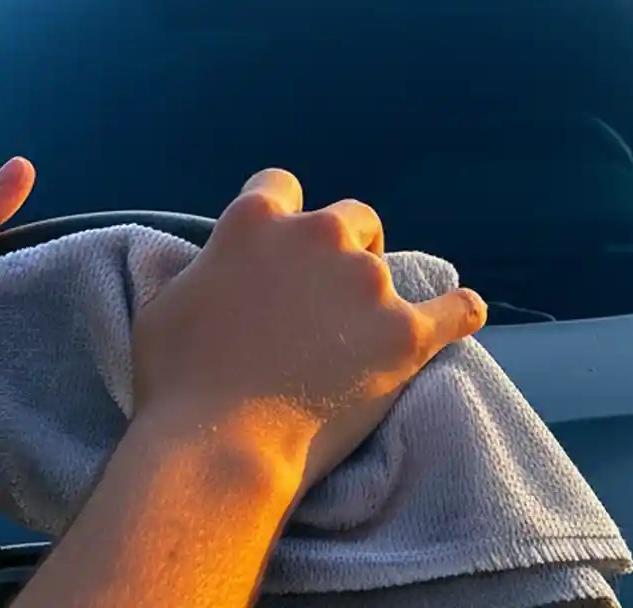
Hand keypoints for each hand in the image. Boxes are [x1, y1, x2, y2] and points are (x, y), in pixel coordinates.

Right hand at [131, 168, 487, 491]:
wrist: (219, 446)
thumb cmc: (177, 384)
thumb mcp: (165, 304)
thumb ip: (204, 269)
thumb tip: (217, 266)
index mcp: (254, 221)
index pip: (281, 185)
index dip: (285, 214)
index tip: (288, 242)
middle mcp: (317, 235)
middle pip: (352, 218)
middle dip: (347, 247)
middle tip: (331, 298)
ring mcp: (367, 282)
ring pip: (393, 266)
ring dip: (378, 294)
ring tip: (363, 339)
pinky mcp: (405, 332)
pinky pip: (457, 310)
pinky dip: (462, 312)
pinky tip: (466, 314)